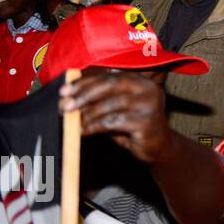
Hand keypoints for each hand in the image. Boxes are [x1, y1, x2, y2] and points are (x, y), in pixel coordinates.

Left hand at [59, 72, 173, 164]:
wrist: (159, 147)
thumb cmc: (133, 126)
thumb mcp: (116, 110)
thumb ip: (99, 100)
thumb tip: (69, 97)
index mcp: (140, 80)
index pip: (108, 76)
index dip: (85, 82)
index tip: (64, 91)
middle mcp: (147, 88)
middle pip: (111, 85)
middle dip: (84, 94)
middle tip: (65, 105)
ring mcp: (149, 104)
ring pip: (110, 104)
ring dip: (87, 113)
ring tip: (72, 122)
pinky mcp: (147, 122)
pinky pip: (113, 122)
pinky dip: (94, 126)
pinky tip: (83, 131)